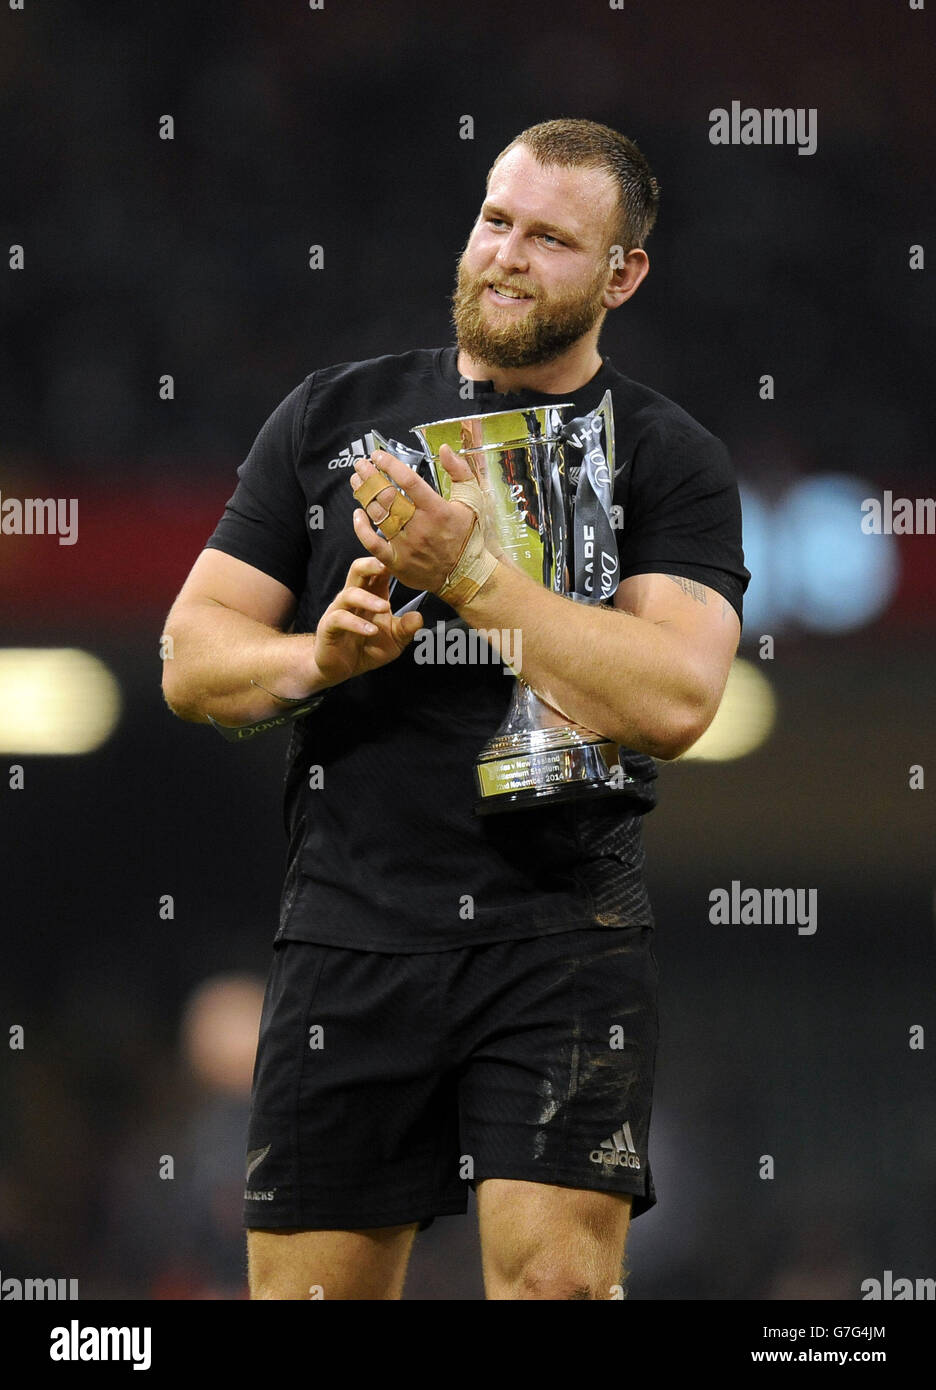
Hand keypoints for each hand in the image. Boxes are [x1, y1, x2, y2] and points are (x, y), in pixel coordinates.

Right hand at [310, 556, 422, 687]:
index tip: (404, 558)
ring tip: (385, 607)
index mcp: (371, 595)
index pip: (377, 571)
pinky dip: (356, 624)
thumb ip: (406, 629)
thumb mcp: (395, 641)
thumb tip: (419, 617)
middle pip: (357, 570)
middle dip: (371, 564)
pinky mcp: (328, 627)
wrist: (341, 669)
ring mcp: (339, 610)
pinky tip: (371, 631)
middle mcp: (353, 597)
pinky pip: (339, 619)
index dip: (388, 562)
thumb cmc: (367, 649)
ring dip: (368, 599)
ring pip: (349, 594)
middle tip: (387, 566)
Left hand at [349, 445, 479, 592]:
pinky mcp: (397, 562)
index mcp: (438, 510)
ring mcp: (407, 546)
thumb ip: (459, 472)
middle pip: (388, 497)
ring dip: (364, 496)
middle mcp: (420, 527)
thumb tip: (443, 449)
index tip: (379, 455)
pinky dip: (361, 529)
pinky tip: (357, 514)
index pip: (409, 481)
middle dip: (371, 477)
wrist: (466, 575)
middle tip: (361, 465)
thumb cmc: (468, 536)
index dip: (390, 465)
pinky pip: (372, 544)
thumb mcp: (472, 500)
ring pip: (378, 516)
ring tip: (357, 481)